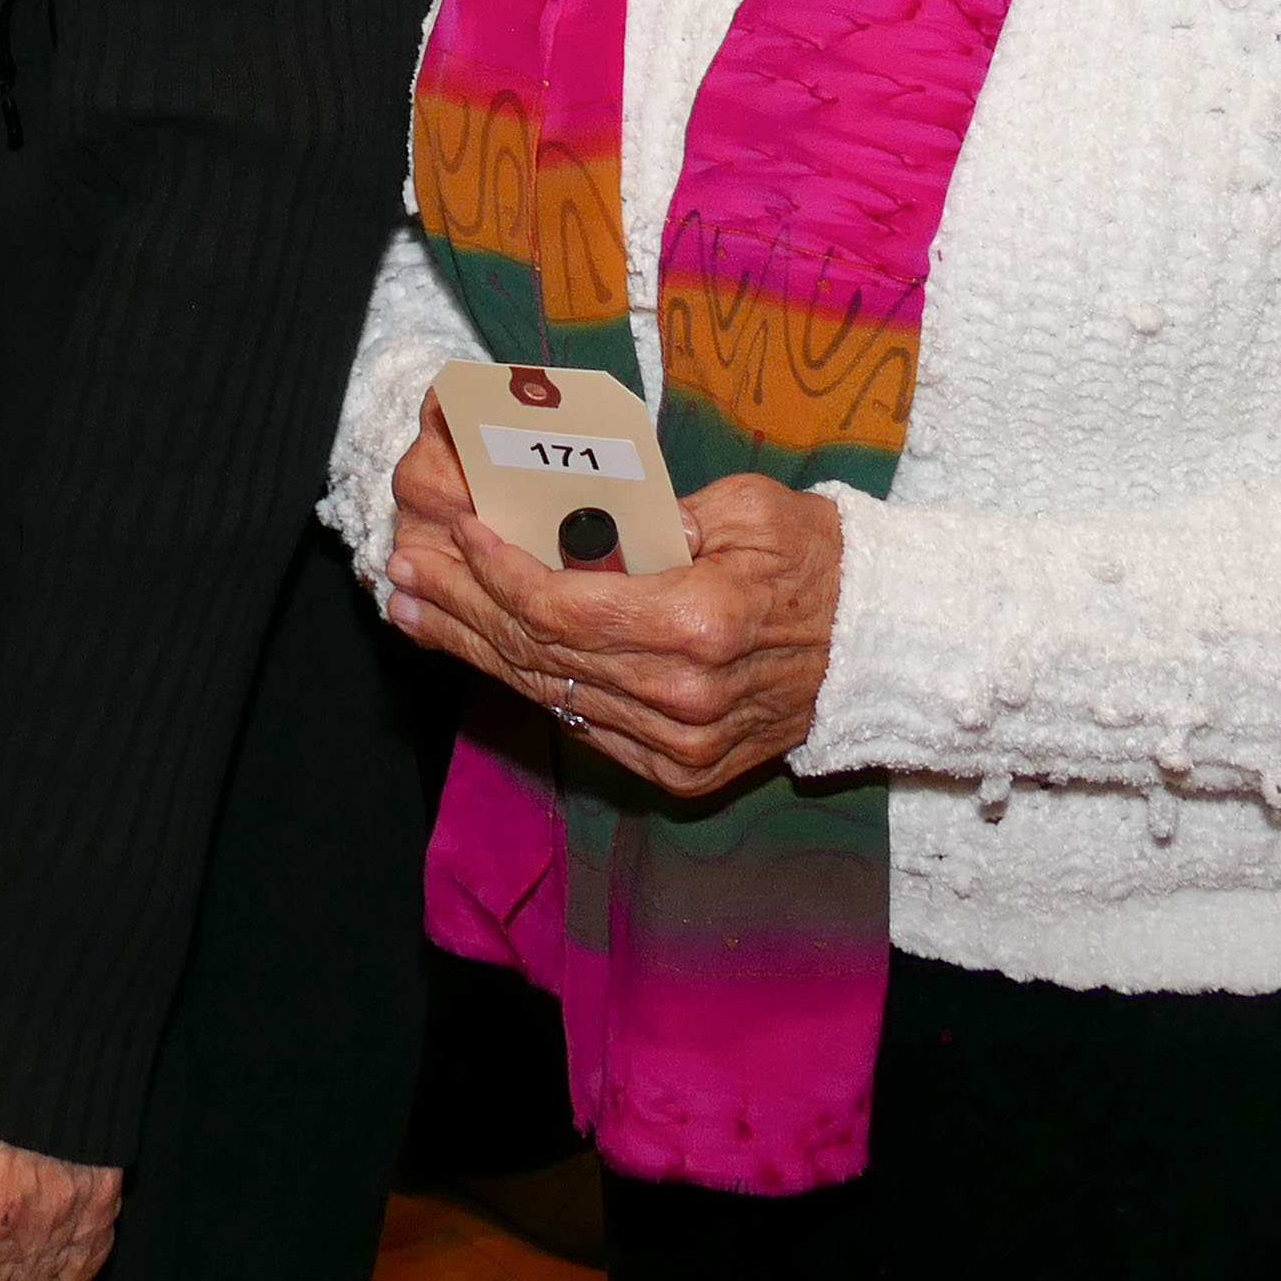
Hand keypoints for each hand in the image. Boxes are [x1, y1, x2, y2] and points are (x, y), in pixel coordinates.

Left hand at [382, 397, 841, 798]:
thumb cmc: (817, 563)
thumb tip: (577, 509)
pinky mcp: (679, 771)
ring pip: (550, 693)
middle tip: (400, 567)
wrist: (881, 651)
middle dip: (460, 605)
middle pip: (541, 651)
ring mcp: (678, 746)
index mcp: (698, 626)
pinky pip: (582, 723)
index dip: (498, 571)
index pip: (564, 604)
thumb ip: (659, 511)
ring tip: (410, 608)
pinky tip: (479, 651)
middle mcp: (680, 699)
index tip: (455, 530)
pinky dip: (526, 684)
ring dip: (472, 648)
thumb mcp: (748, 510)